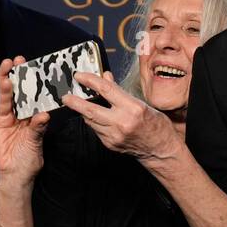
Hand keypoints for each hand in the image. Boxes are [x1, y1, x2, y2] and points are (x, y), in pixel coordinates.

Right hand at [0, 57, 49, 191]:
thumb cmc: (27, 163)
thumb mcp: (36, 144)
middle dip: (21, 75)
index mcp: (34, 119)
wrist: (13, 176)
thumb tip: (44, 114)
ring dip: (9, 78)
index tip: (40, 70)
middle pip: (21, 92)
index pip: (36, 98)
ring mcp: (10, 118)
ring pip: (9, 94)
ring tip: (10, 64)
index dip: (37, 84)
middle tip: (22, 60)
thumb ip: (38, 129)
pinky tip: (5, 81)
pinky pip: (2, 104)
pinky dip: (4, 93)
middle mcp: (22, 116)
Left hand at [63, 71, 179, 160]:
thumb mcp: (141, 103)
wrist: (161, 150)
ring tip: (79, 104)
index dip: (90, 81)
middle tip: (65, 97)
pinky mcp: (110, 144)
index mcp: (132, 108)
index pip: (106, 90)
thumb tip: (106, 78)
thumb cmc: (156, 125)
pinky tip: (96, 118)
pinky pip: (96, 130)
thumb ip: (120, 92)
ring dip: (84, 112)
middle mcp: (122, 122)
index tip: (79, 76)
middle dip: (75, 102)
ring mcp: (114, 135)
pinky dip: (94, 122)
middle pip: (91, 110)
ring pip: (91, 120)